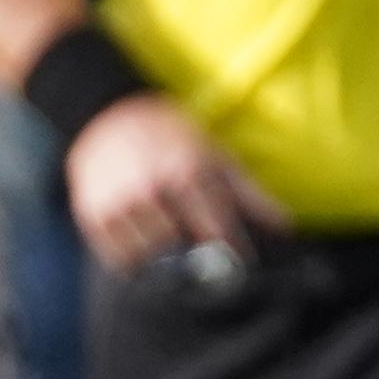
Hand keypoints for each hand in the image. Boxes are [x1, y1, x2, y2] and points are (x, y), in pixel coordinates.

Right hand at [64, 96, 282, 268]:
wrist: (105, 115)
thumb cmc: (169, 135)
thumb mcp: (213, 154)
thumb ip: (249, 193)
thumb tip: (285, 226)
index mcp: (186, 172)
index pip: (217, 230)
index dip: (231, 252)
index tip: (239, 264)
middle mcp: (151, 188)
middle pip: (181, 250)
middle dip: (193, 256)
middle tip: (197, 255)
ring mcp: (118, 202)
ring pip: (148, 257)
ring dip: (160, 258)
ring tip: (166, 245)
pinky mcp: (92, 213)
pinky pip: (117, 257)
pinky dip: (132, 260)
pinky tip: (140, 246)